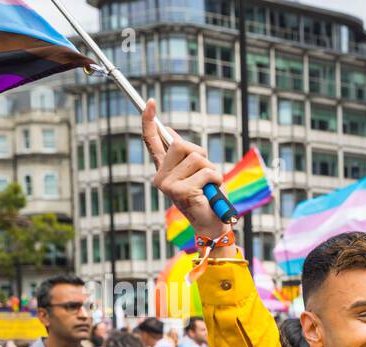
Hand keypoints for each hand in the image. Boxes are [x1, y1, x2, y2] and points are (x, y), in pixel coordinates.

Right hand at [141, 99, 225, 239]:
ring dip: (210, 169)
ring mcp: (168, 185)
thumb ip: (184, 155)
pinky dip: (216, 178)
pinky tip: (211, 191)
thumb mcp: (196, 172)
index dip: (150, 121)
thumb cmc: (206, 198)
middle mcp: (161, 177)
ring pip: (196, 158)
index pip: (152, 141)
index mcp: (163, 170)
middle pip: (180, 145)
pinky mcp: (181, 192)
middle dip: (200, 154)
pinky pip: (206, 172)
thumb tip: (172, 132)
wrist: (212, 224)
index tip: (150, 102)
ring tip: (209, 185)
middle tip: (206, 172)